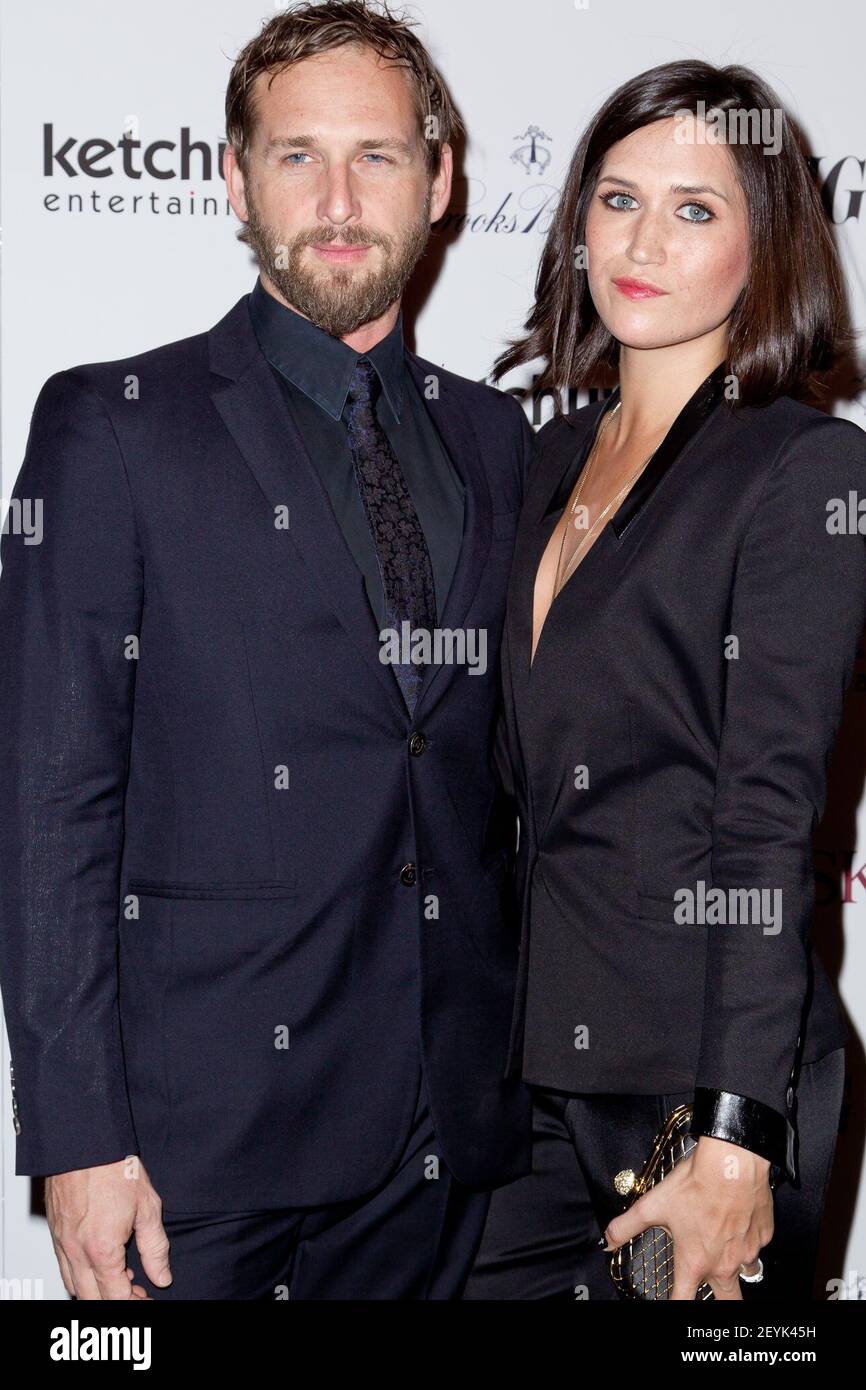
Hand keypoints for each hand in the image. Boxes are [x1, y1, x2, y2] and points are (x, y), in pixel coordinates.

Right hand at [45, 1156, 170, 1299]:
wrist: (86, 1141)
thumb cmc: (115, 1168)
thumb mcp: (148, 1208)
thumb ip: (155, 1247)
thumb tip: (162, 1275)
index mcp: (102, 1250)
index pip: (116, 1297)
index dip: (135, 1303)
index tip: (148, 1298)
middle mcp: (77, 1252)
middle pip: (91, 1299)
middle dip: (115, 1301)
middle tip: (136, 1291)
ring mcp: (62, 1242)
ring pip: (74, 1285)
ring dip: (96, 1290)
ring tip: (120, 1277)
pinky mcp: (55, 1231)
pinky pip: (64, 1266)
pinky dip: (81, 1274)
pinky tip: (99, 1260)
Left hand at [603, 1136, 772, 1299]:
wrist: (732, 1163)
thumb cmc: (695, 1184)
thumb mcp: (652, 1205)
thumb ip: (626, 1226)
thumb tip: (606, 1241)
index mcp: (694, 1262)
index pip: (683, 1301)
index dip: (675, 1306)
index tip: (674, 1303)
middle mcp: (723, 1264)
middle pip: (727, 1303)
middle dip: (720, 1305)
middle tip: (713, 1298)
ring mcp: (747, 1252)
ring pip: (746, 1274)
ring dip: (736, 1269)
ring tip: (725, 1253)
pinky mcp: (763, 1236)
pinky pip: (757, 1247)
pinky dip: (748, 1240)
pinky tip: (739, 1223)